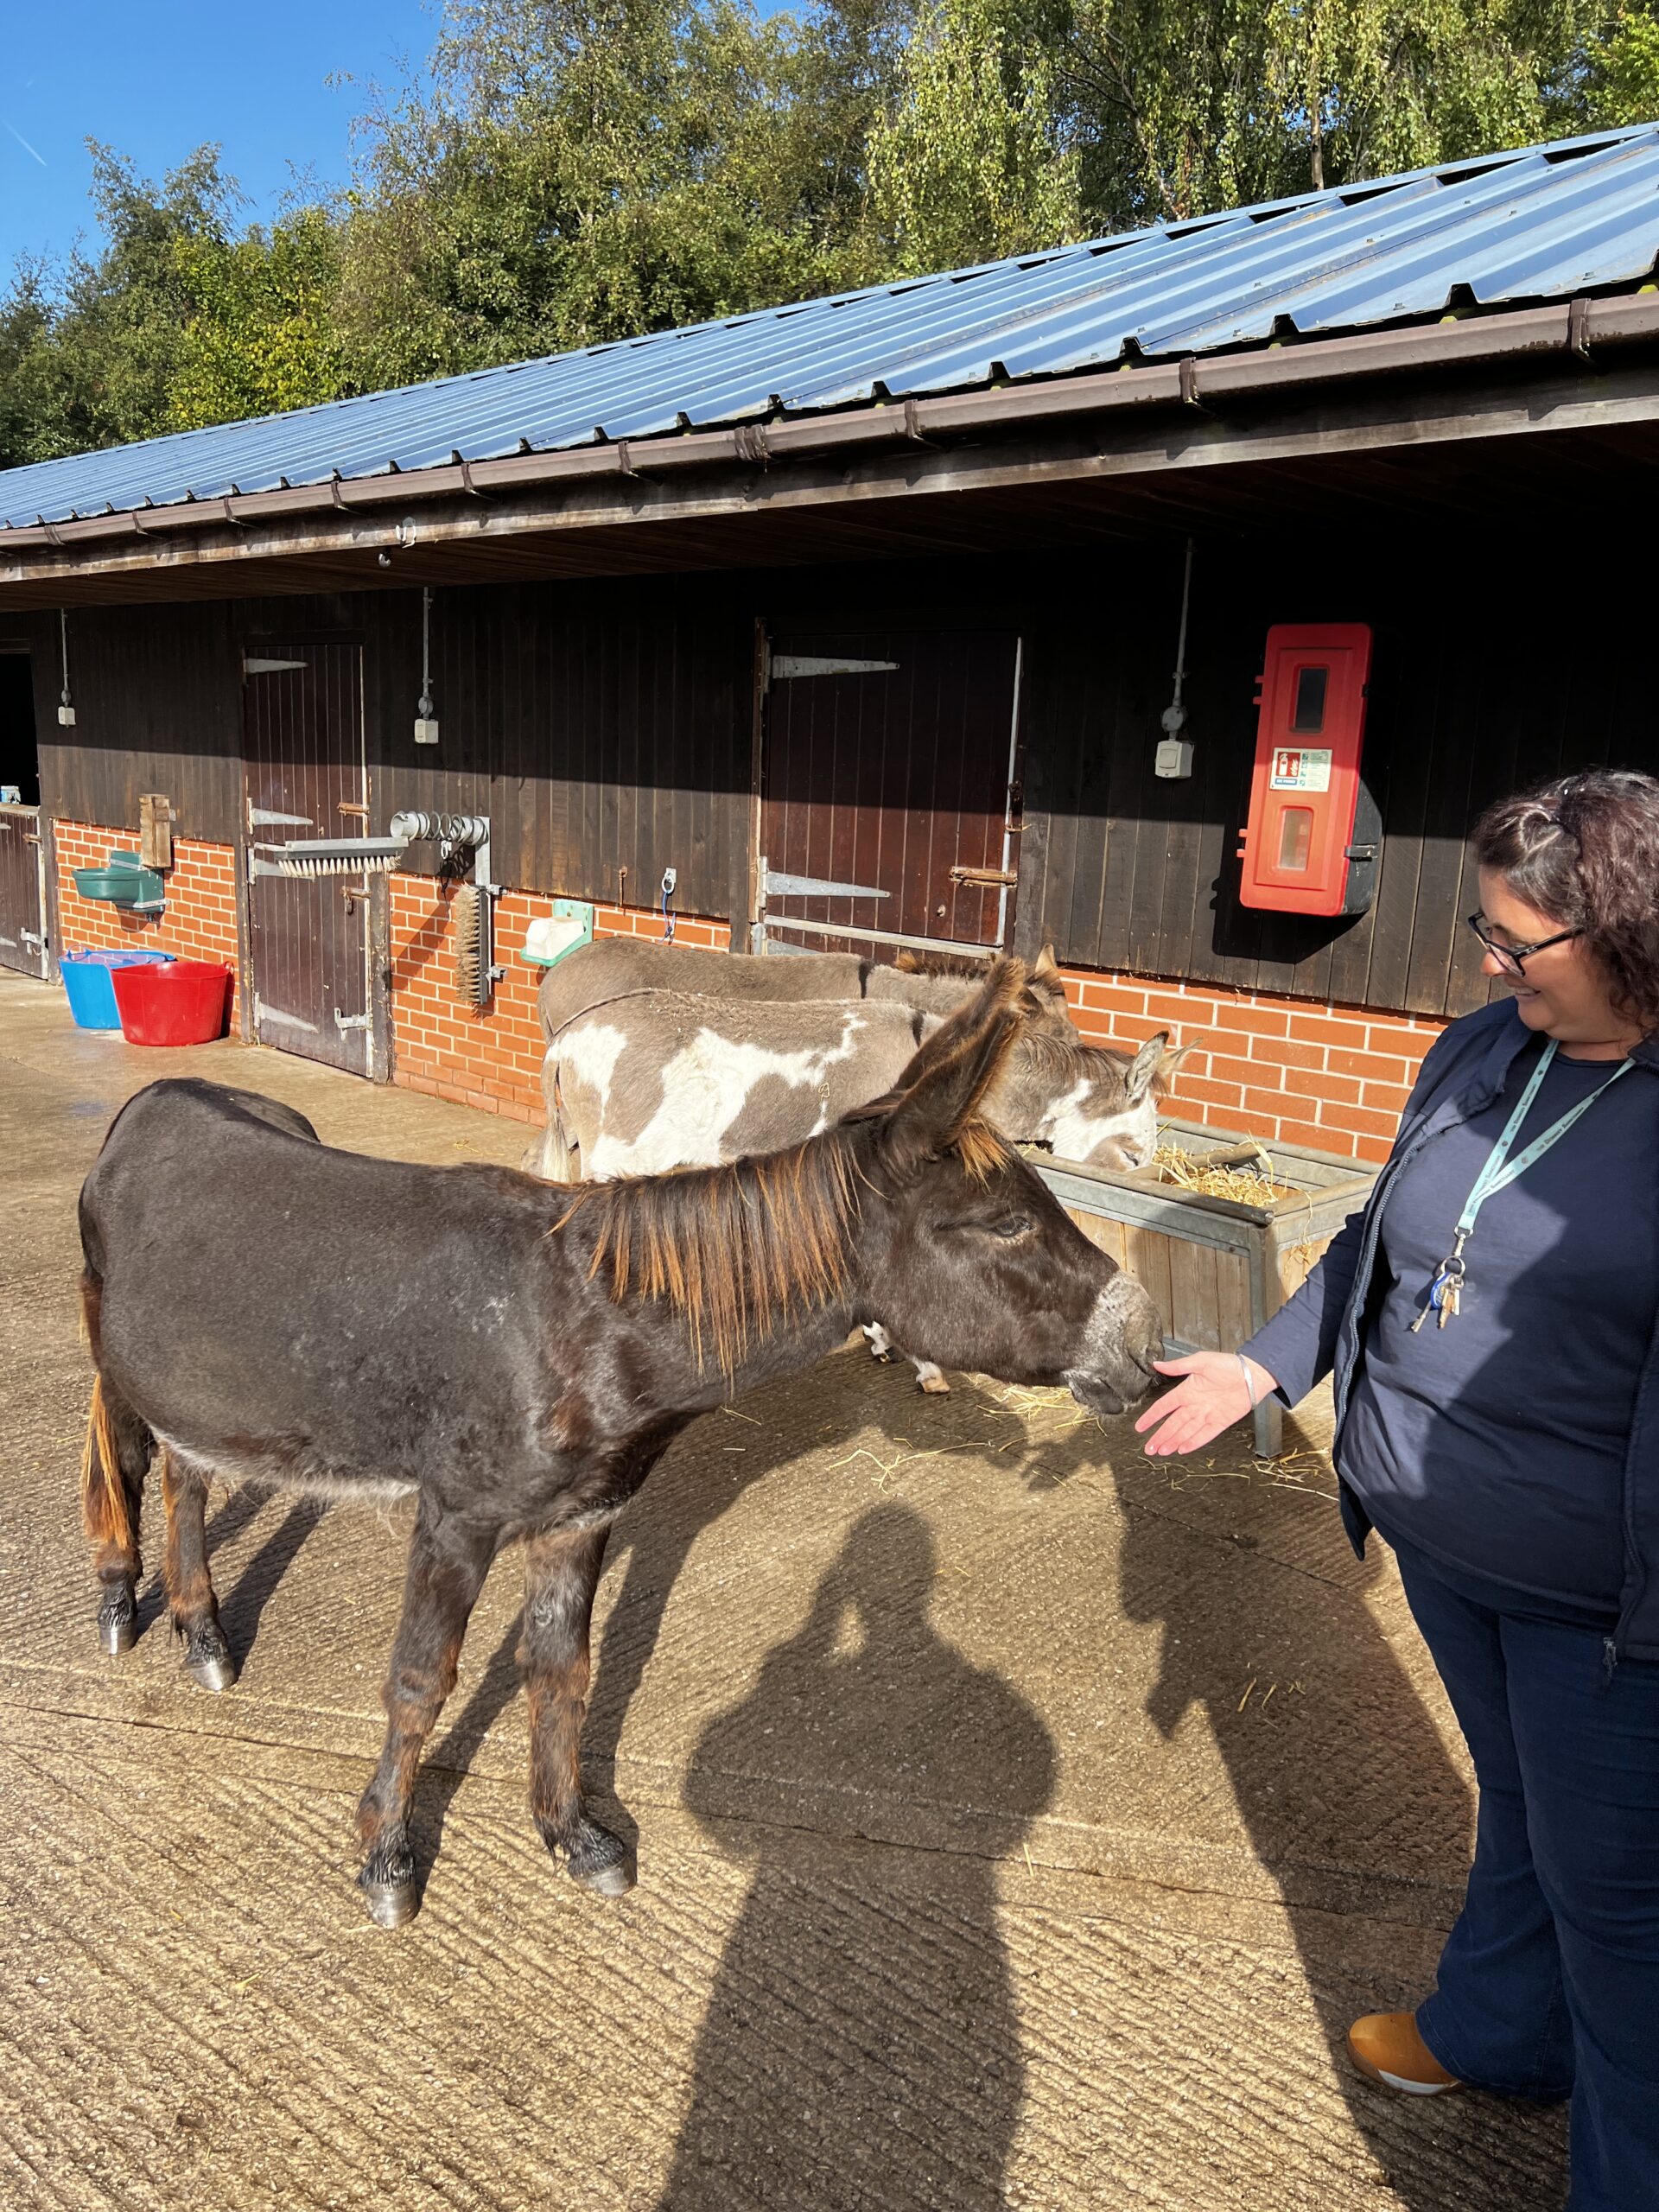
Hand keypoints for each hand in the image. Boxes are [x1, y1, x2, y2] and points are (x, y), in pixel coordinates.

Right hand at [1133, 1350, 1276, 1456]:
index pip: (1164, 1407)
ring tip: (1161, 1451)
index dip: (1151, 1417)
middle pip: (1173, 1424)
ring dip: (1173, 1441)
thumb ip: (1178, 1366)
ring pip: (1185, 1432)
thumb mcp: (1200, 1361)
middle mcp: (1195, 1405)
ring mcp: (1207, 1415)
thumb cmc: (1228, 1364)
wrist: (1252, 1374)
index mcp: (1187, 1390)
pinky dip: (1193, 1443)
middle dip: (1160, 1436)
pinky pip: (1204, 1435)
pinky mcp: (1220, 1422)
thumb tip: (1158, 1364)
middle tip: (1148, 1448)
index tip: (1140, 1427)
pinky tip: (1183, 1449)